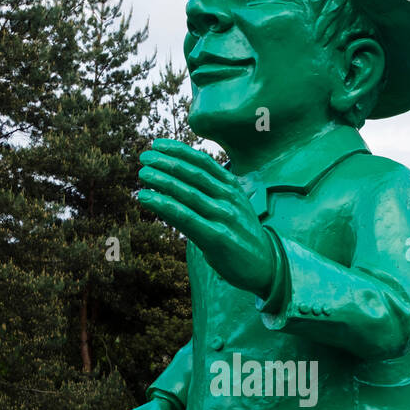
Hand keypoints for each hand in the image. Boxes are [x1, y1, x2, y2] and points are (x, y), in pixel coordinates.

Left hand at [137, 138, 276, 296]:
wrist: (266, 265)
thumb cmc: (240, 235)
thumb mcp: (232, 207)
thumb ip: (211, 192)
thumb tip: (178, 180)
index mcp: (232, 187)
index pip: (203, 162)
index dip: (179, 150)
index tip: (157, 144)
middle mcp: (230, 198)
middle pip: (194, 174)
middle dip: (167, 162)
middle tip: (144, 156)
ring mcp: (225, 217)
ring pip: (188, 193)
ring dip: (162, 180)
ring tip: (143, 173)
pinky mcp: (218, 238)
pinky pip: (186, 218)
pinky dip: (164, 205)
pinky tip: (147, 198)